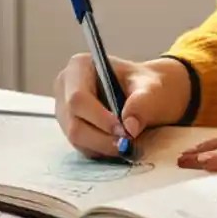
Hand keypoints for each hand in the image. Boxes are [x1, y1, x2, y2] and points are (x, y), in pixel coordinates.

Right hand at [54, 54, 190, 157]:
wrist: (148, 94)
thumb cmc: (148, 86)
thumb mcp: (152, 88)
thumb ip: (143, 103)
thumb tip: (129, 127)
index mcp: (79, 67)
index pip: (78, 98)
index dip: (99, 118)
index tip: (125, 131)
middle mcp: (65, 87)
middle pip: (73, 122)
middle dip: (101, 138)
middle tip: (127, 144)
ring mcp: (64, 109)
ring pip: (75, 137)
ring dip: (102, 146)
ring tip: (126, 145)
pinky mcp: (70, 126)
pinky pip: (80, 146)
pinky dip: (100, 150)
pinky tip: (117, 144)